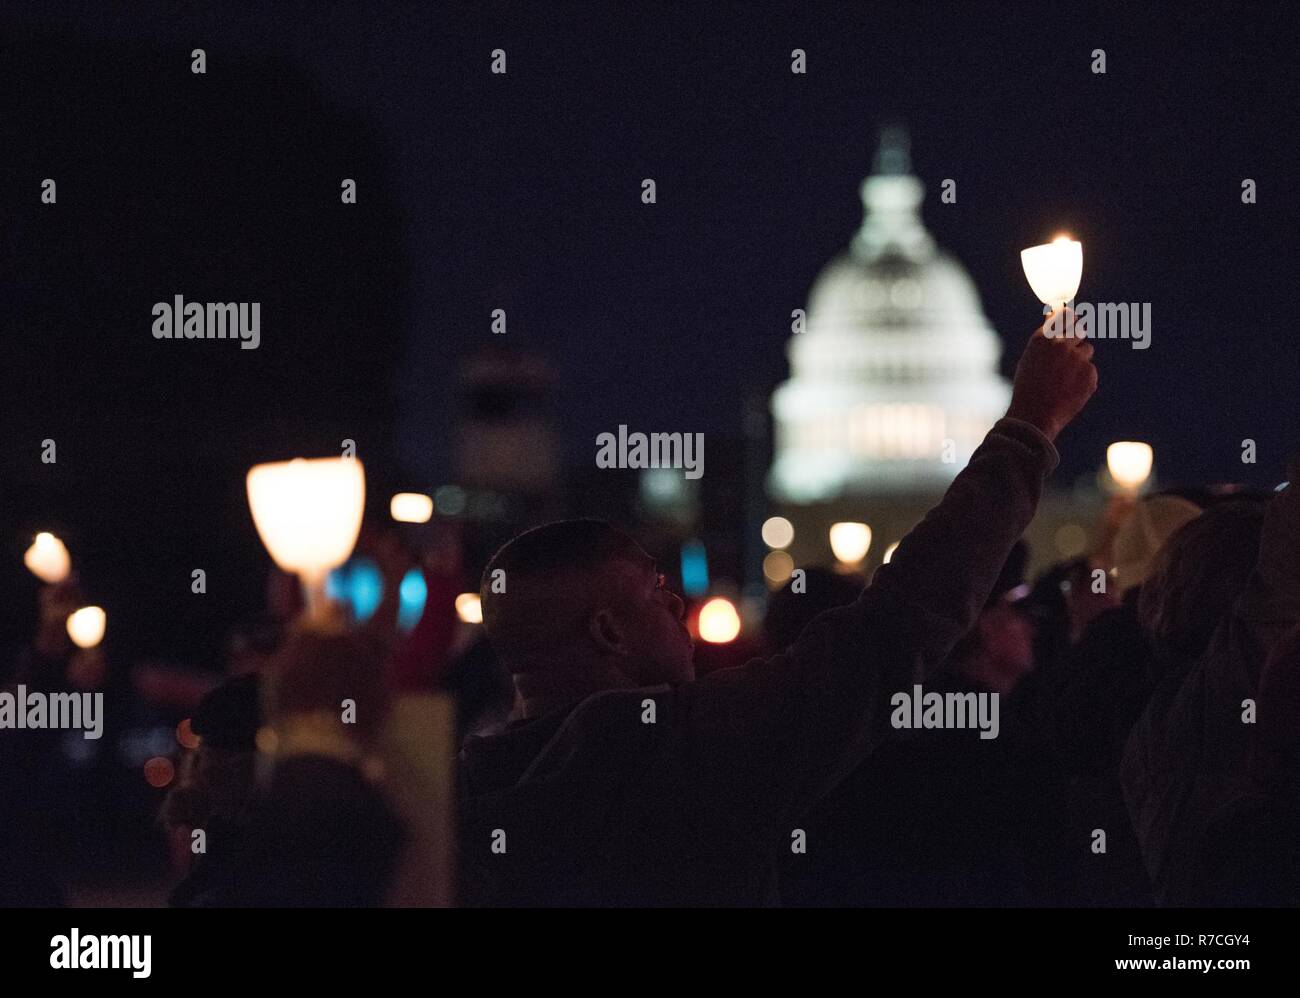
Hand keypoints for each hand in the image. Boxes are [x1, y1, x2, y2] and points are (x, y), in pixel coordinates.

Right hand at [1005, 307, 1097, 442]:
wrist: (1035, 415)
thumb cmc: (1028, 386)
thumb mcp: (1030, 357)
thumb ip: (1044, 336)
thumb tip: (1053, 312)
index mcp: (1043, 338)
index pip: (1064, 315)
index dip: (1069, 318)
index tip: (1072, 320)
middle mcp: (1061, 344)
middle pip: (1079, 330)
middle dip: (1075, 340)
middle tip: (1067, 358)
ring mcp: (1077, 358)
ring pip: (1087, 350)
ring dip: (1080, 359)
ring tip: (1064, 378)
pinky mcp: (1090, 373)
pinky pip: (1090, 370)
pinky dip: (1083, 378)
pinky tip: (1070, 390)